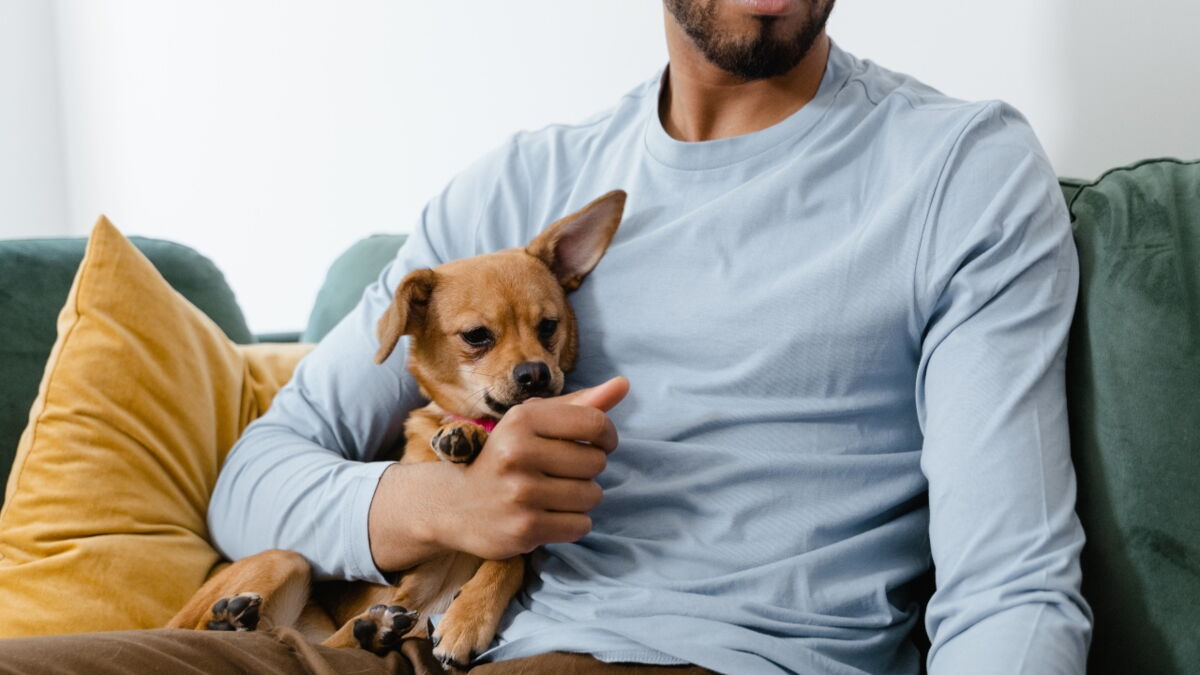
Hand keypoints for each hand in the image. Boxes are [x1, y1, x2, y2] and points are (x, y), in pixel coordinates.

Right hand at [368, 377, 628, 570]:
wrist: (452, 504)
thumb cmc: (504, 456)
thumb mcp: (533, 423)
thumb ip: (579, 404)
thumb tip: (623, 384)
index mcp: (521, 420)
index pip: (595, 422)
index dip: (606, 435)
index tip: (596, 443)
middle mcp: (518, 453)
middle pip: (596, 462)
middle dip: (587, 469)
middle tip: (560, 472)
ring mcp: (521, 494)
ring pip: (592, 495)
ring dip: (581, 498)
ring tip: (553, 494)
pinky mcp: (525, 529)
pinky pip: (581, 525)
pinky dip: (572, 523)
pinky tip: (548, 515)